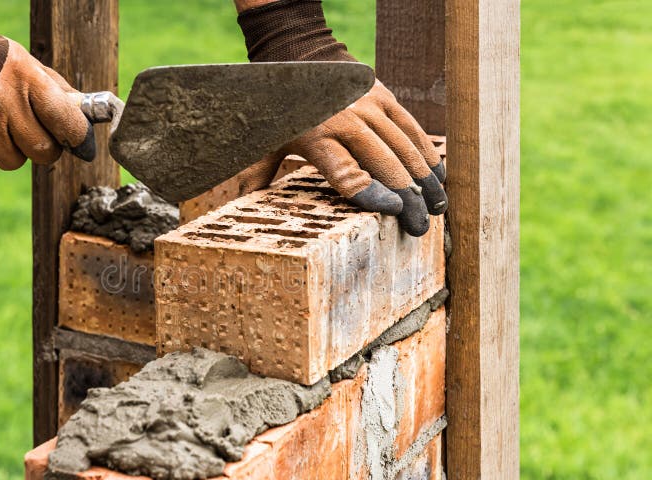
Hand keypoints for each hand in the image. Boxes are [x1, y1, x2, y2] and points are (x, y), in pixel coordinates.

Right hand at [0, 14, 93, 173]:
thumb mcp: (13, 59)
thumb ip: (50, 86)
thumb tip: (84, 113)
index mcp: (23, 75)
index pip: (67, 120)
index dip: (78, 138)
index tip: (82, 145)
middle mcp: (3, 99)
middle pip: (44, 151)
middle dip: (41, 149)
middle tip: (26, 133)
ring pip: (14, 162)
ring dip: (5, 150)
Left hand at [236, 0, 445, 235]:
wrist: (301, 54)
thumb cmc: (283, 109)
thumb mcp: (267, 141)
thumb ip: (257, 175)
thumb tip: (238, 207)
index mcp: (316, 138)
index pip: (348, 173)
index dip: (373, 193)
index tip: (395, 211)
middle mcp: (347, 122)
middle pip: (385, 165)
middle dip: (408, 199)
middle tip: (420, 227)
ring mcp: (370, 107)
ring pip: (406, 148)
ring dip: (426, 180)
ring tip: (438, 208)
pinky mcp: (385, 96)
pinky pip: (413, 129)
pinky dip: (427, 153)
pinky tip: (439, 178)